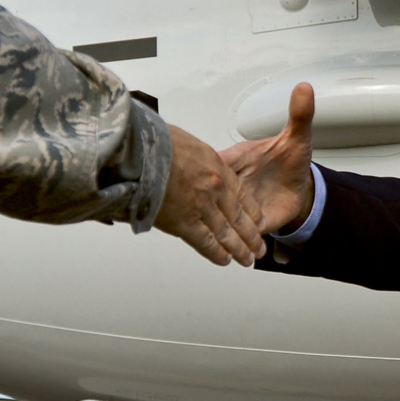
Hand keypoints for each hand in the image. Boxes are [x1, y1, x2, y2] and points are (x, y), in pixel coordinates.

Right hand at [154, 125, 264, 266]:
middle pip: (238, 216)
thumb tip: (187, 164)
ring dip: (239, 248)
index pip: (241, 193)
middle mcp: (214, 188)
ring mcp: (201, 207)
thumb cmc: (156, 142)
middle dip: (250, 234)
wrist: (141, 151)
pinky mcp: (184, 223)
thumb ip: (193, 158)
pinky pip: (205, 242)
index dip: (251, 210)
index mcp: (216, 166)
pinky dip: (216, 253)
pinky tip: (224, 259)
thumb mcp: (185, 141)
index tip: (257, 219)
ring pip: (226, 233)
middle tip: (258, 246)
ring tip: (246, 259)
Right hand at [219, 82, 317, 234]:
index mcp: (234, 159)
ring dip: (226, 229)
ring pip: (216, 218)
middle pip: (209, 194)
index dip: (209, 171)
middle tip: (227, 210)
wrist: (297, 189)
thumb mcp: (298, 137)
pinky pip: (229, 235)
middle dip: (214, 204)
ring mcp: (232, 204)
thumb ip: (300, 114)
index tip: (213, 178)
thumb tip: (305, 88)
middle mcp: (228, 183)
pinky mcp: (242, 223)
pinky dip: (233, 243)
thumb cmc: (289, 161)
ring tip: (240, 233)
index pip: (213, 164)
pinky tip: (240, 250)